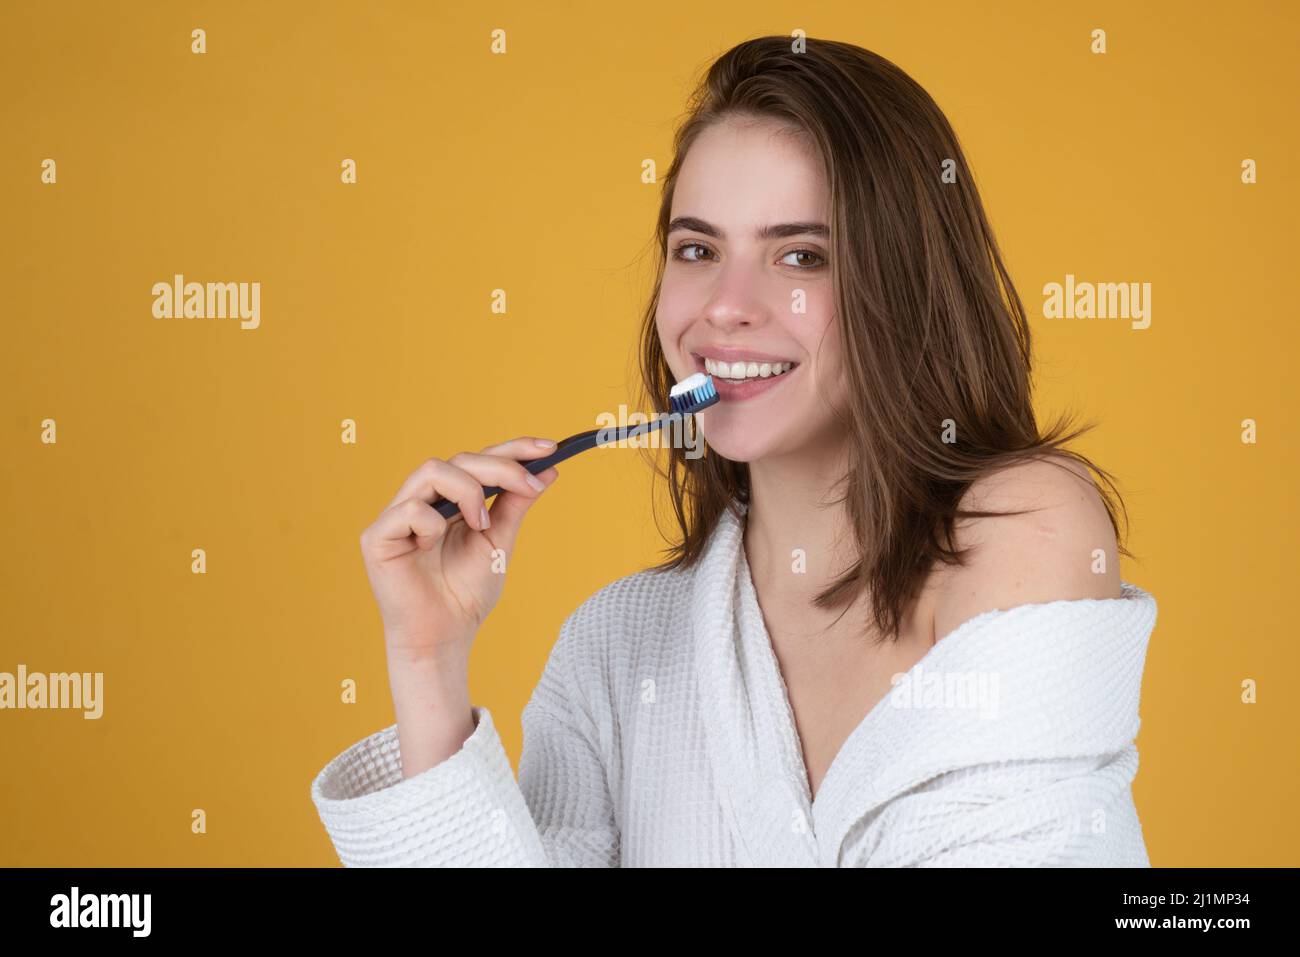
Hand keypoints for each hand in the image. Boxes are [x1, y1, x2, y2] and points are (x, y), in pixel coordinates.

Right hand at [358, 437, 559, 660]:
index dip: (512, 449)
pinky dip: (432, 524)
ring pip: (432, 470)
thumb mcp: (499, 541)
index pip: (479, 460)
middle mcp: (421, 500)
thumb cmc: (466, 592)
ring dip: (468, 491)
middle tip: (528, 485)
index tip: (550, 447)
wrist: (446, 636)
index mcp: (448, 500)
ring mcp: (396, 516)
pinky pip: (409, 510)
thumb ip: (516, 504)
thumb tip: (547, 470)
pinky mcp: (377, 537)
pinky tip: (435, 546)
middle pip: (459, 459)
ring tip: (482, 524)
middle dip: (499, 467)